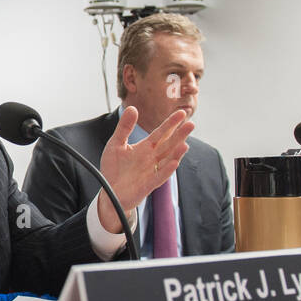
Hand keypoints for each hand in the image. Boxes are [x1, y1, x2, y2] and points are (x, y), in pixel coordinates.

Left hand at [96, 107, 193, 232]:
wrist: (109, 192)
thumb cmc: (114, 168)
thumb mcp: (116, 144)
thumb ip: (124, 127)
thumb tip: (133, 108)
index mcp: (146, 147)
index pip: (161, 133)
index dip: (171, 124)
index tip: (181, 113)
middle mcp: (152, 158)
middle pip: (169, 145)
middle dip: (179, 135)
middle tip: (191, 124)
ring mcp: (152, 172)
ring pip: (167, 160)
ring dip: (176, 153)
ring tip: (185, 143)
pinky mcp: (147, 185)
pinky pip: (159, 177)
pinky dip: (166, 170)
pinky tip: (174, 162)